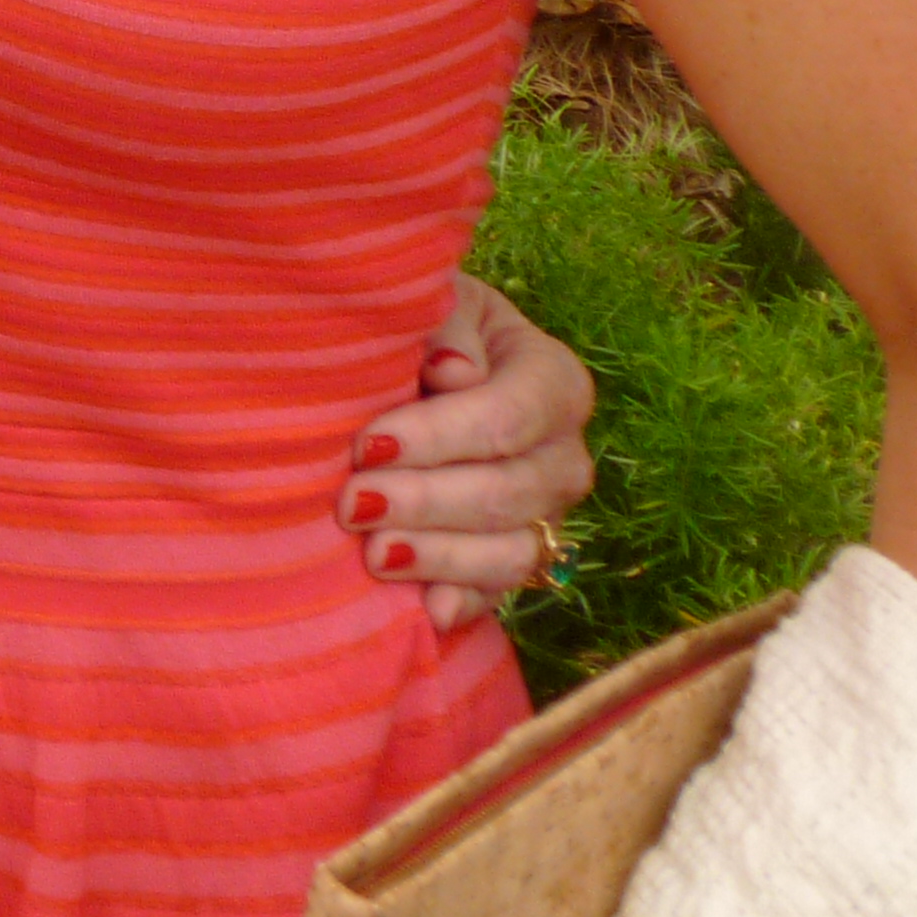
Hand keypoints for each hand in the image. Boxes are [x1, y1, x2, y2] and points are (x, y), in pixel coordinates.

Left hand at [336, 270, 597, 633]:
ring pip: (511, 551)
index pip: (507, 418)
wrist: (426, 370)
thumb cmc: (429, 331)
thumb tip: (455, 374)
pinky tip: (425, 612)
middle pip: (508, 492)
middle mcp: (565, 456)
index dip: (439, 437)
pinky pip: (502, 594)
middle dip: (426, 501)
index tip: (368, 443)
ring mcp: (548, 516)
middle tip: (352, 504)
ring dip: (441, 557)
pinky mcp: (518, 560)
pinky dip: (464, 603)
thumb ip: (445, 328)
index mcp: (555, 382)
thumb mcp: (436, 304)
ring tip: (374, 555)